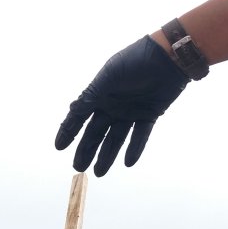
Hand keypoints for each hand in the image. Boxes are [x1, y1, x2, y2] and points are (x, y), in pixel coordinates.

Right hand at [55, 36, 189, 175]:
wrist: (169, 56)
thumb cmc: (136, 61)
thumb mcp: (109, 76)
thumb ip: (92, 95)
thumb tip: (73, 110)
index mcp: (99, 94)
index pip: (79, 117)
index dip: (68, 131)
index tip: (59, 147)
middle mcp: (112, 105)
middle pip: (96, 132)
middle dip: (87, 150)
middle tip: (79, 167)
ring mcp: (130, 112)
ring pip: (116, 138)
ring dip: (107, 155)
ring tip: (99, 172)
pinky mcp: (149, 115)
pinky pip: (140, 135)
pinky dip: (135, 149)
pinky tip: (128, 162)